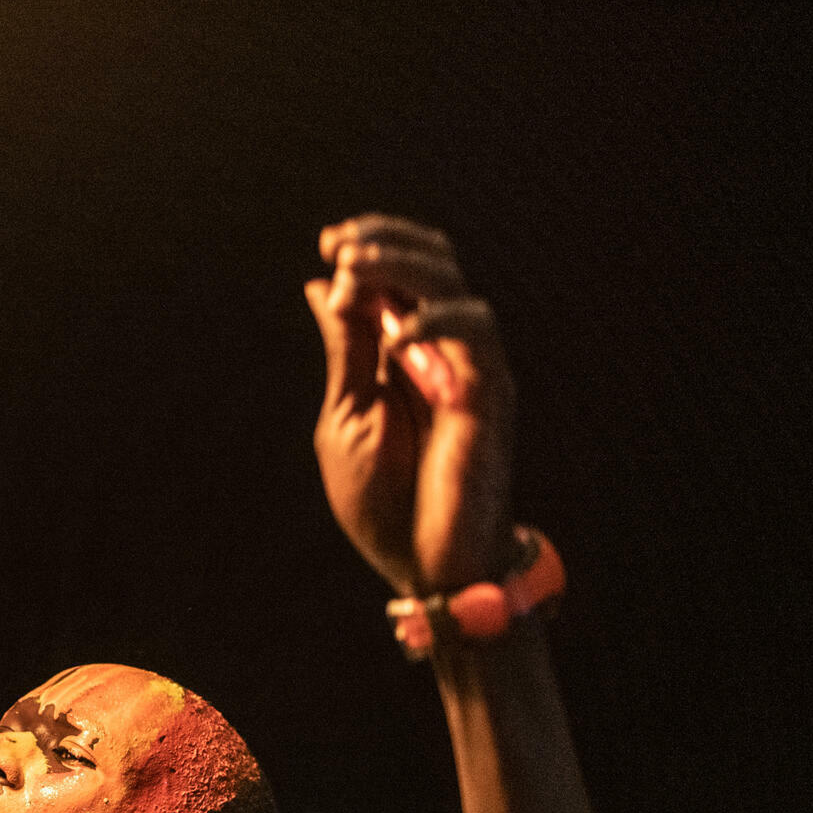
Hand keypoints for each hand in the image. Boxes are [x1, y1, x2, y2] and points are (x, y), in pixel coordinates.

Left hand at [304, 215, 515, 595]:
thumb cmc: (385, 504)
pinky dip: (435, 320)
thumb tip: (319, 286)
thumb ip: (345, 349)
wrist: (425, 570)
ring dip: (402, 266)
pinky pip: (477, 332)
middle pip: (431, 262)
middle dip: (383, 242)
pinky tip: (395, 337)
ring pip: (453, 284)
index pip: (400, 273)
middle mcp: (442, 351)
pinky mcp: (492, 392)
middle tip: (338, 247)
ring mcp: (470, 368)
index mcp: (405, 353)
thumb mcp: (347, 416)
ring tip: (352, 273)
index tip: (328, 244)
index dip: (370, 245)